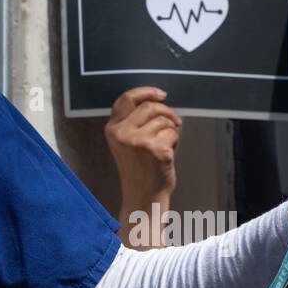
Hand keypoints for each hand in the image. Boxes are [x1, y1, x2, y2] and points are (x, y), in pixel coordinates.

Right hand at [106, 86, 181, 201]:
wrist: (144, 195)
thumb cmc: (138, 167)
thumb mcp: (125, 141)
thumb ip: (133, 120)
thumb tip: (156, 99)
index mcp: (113, 129)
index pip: (127, 99)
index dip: (146, 92)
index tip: (160, 94)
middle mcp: (123, 134)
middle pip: (150, 107)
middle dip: (166, 112)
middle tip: (174, 122)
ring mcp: (140, 142)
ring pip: (164, 121)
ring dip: (171, 130)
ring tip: (165, 144)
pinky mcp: (156, 150)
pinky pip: (173, 134)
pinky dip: (175, 142)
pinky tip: (167, 154)